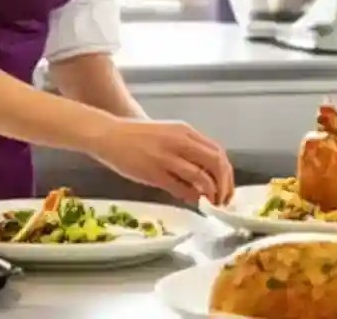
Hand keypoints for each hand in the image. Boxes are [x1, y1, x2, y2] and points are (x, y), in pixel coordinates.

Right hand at [86, 119, 234, 205]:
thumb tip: (207, 172)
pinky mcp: (154, 172)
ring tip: (211, 204)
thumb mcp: (167, 134)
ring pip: (202, 177)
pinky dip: (192, 198)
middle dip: (225, 185)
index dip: (227, 174)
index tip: (227, 188)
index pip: (218, 152)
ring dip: (211, 194)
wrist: (109, 135)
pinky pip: (181, 188)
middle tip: (223, 200)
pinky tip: (194, 203)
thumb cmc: (137, 136)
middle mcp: (180, 141)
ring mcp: (167, 157)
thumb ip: (187, 149)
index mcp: (185, 131)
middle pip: (216, 164)